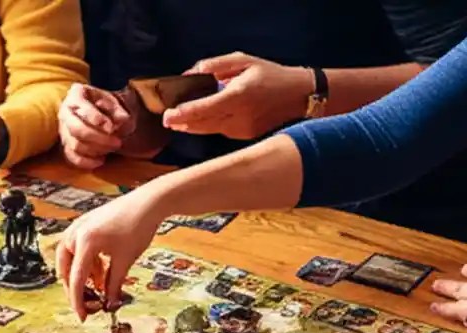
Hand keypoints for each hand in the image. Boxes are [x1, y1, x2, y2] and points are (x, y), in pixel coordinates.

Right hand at [56, 191, 165, 319]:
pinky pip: (78, 250)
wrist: (147, 203)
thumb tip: (109, 304)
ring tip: (99, 287)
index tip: (82, 317)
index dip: (78, 301)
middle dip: (76, 289)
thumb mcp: (125, 261)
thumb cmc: (138, 227)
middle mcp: (76, 234)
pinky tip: (101, 273)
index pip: (77, 279)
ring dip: (82, 276)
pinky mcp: (85, 226)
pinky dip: (87, 264)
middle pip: (66, 270)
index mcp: (85, 242)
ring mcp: (78, 228)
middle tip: (87, 304)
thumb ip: (114, 284)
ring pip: (70, 260)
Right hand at [57, 83, 133, 169]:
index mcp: (76, 94)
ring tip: (113, 147)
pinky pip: (72, 158)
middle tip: (118, 142)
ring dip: (97, 150)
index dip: (96, 119)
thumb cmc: (108, 106)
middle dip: (99, 139)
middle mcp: (65, 112)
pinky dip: (87, 162)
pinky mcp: (65, 146)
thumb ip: (119, 110)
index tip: (111, 128)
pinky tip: (102, 159)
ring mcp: (63, 130)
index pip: (82, 108)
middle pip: (77, 129)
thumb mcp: (116, 102)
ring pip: (76, 145)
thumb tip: (122, 119)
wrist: (103, 114)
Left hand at [163, 53, 310, 138]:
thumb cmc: (271, 75)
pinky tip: (200, 121)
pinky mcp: (246, 136)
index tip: (168, 115)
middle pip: (204, 124)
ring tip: (178, 122)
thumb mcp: (244, 61)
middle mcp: (240, 116)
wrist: (299, 96)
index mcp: (239, 95)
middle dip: (183, 123)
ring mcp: (243, 129)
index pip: (206, 108)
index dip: (185, 113)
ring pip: (211, 130)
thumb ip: (216, 65)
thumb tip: (192, 73)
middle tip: (167, 120)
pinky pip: (222, 131)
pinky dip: (210, 126)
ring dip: (193, 126)